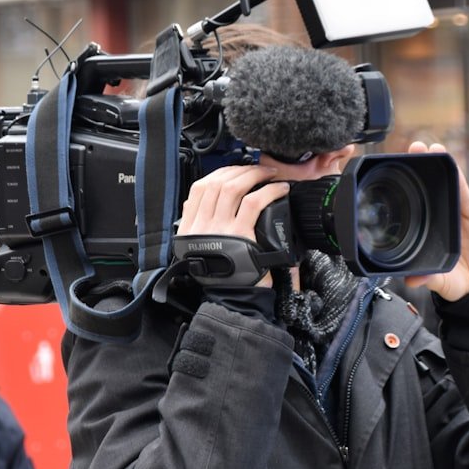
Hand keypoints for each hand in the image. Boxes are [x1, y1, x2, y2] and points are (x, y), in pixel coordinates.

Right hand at [177, 165, 289, 287]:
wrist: (233, 300)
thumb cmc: (224, 277)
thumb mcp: (200, 251)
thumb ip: (198, 228)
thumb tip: (200, 203)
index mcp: (190, 229)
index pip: (199, 189)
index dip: (219, 173)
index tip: (235, 170)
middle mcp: (201, 227)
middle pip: (217, 183)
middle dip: (239, 170)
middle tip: (257, 169)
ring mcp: (220, 230)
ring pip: (233, 187)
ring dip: (254, 175)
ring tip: (269, 174)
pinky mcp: (240, 235)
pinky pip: (254, 202)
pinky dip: (268, 191)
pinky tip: (279, 190)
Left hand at [403, 141, 468, 301]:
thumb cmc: (455, 281)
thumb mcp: (438, 281)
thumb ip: (426, 278)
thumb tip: (411, 281)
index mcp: (426, 230)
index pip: (415, 204)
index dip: (407, 186)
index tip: (396, 168)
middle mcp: (440, 219)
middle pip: (430, 188)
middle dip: (422, 166)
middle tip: (414, 147)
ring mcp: (456, 215)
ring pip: (448, 186)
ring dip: (442, 165)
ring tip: (432, 147)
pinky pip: (465, 196)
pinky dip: (460, 181)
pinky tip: (453, 166)